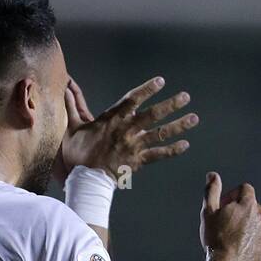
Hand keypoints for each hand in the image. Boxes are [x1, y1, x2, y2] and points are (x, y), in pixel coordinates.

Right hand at [54, 76, 198, 183]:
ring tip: (194, 118)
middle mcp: (126, 130)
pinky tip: (185, 144)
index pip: (132, 99)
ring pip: (160, 133)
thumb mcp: (73, 126)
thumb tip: (65, 86)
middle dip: (170, 105)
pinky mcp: (138, 161)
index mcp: (112, 119)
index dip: (147, 89)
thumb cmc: (78, 153)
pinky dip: (172, 150)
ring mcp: (134, 145)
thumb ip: (73, 105)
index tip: (161, 81)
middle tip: (185, 96)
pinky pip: (158, 154)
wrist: (85, 179)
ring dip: (179, 125)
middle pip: (152, 114)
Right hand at [200, 172, 260, 260]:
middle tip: (226, 223)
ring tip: (232, 237)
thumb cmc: (216, 239)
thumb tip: (213, 175)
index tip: (224, 206)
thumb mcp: (208, 212)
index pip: (245, 188)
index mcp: (248, 203)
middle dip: (241, 210)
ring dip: (247, 225)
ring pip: (258, 222)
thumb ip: (212, 191)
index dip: (233, 195)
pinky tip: (240, 247)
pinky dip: (253, 240)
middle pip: (252, 205)